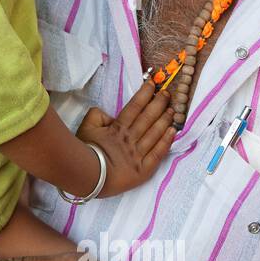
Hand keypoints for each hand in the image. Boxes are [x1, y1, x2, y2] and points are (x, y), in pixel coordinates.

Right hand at [76, 78, 174, 196]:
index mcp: (117, 128)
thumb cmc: (86, 151)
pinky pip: (157, 154)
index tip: (153, 84)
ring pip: (155, 133)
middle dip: (159, 104)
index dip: (144, 94)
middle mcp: (130, 139)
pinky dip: (166, 142)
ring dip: (165, 120)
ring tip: (173, 110)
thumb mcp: (86, 127)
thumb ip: (97, 115)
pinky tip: (173, 132)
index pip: (134, 107)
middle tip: (167, 94)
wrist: (87, 176)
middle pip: (148, 118)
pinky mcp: (143, 170)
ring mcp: (138, 154)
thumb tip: (111, 116)